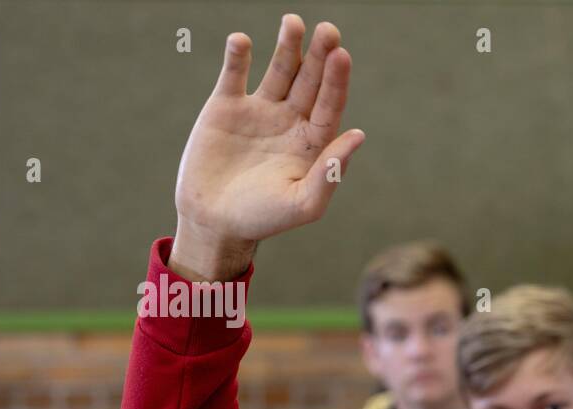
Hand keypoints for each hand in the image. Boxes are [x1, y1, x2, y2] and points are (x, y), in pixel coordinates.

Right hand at [170, 15, 365, 279]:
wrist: (214, 222)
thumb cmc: (263, 219)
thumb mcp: (302, 204)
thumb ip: (329, 172)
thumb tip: (358, 135)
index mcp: (313, 142)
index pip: (329, 104)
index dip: (336, 81)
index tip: (342, 56)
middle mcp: (290, 121)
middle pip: (309, 81)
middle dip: (319, 56)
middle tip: (329, 31)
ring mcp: (259, 110)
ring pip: (279, 70)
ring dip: (287, 47)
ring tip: (294, 22)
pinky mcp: (225, 106)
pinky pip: (234, 73)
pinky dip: (237, 56)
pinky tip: (242, 41)